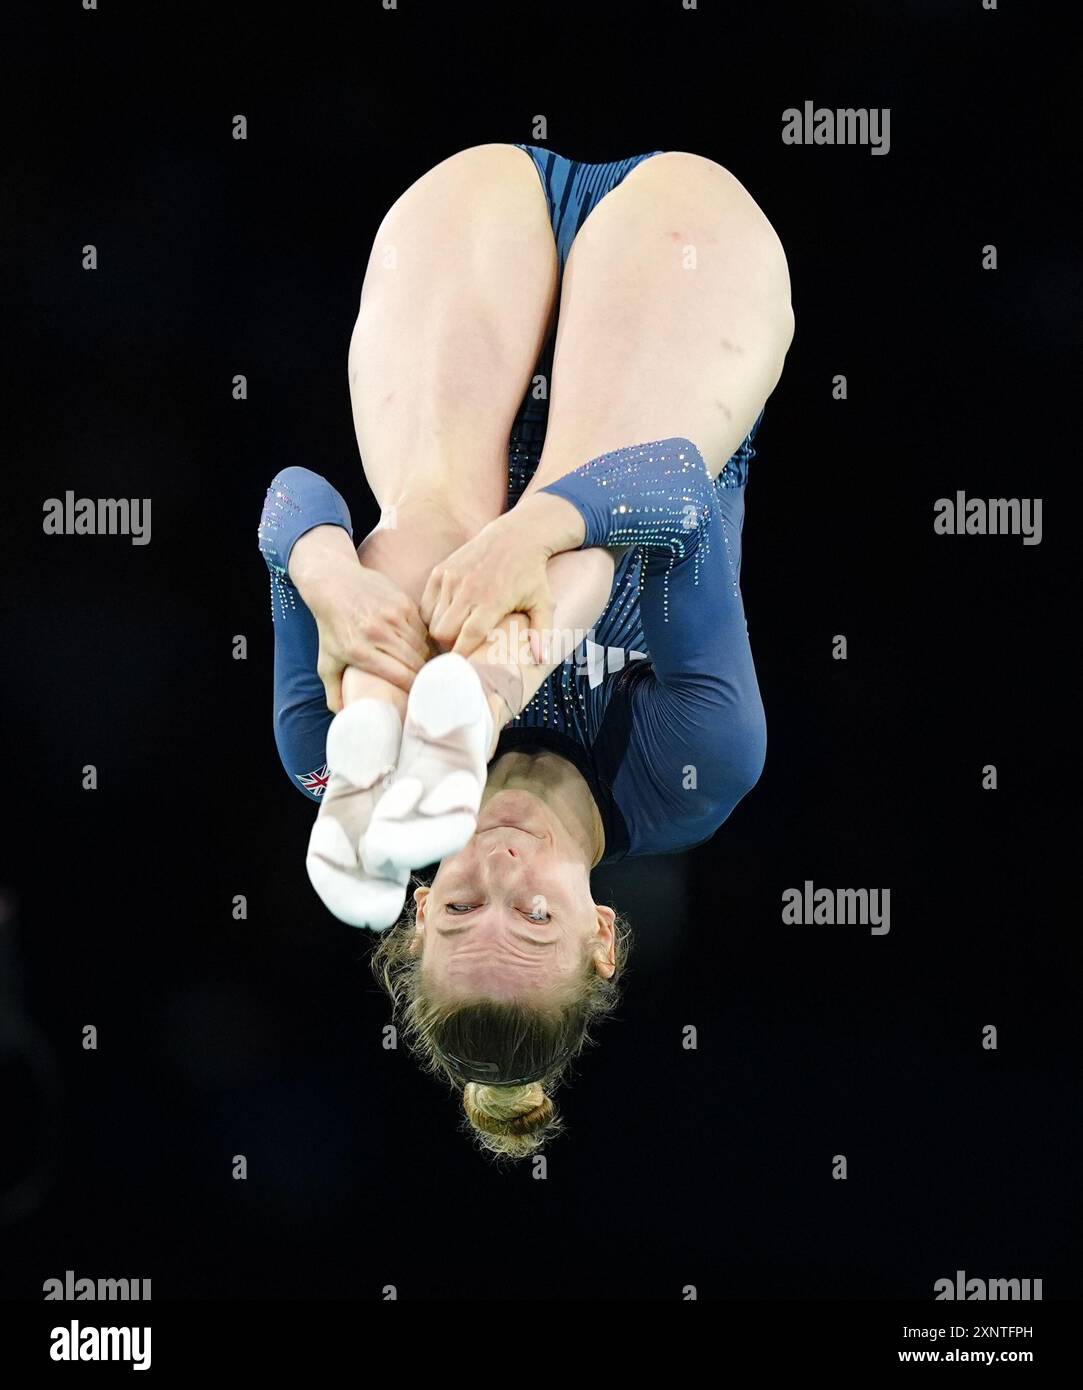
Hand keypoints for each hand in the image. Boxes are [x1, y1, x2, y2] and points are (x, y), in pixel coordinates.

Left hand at [289, 525, 428, 710]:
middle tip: (426, 688)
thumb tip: (346, 718)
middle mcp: (377, 632)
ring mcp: (392, 615)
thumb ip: (334, 693)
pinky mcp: (403, 603)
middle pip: (415, 662)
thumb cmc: (331, 627)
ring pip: (422, 646)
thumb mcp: (327, 662)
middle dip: (423, 677)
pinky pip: (423, 629)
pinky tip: (422, 650)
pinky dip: (424, 641)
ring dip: (426, 660)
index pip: (400, 676)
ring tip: (426, 671)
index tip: (417, 699)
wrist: (334, 582)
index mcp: (359, 650)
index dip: (413, 689)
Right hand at [420, 499, 579, 659]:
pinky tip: (447, 617)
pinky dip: (432, 615)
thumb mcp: (543, 603)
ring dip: (441, 632)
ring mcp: (452, 578)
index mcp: (493, 600)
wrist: (515, 536)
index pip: (468, 637)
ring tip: (454, 635)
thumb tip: (542, 660)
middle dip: (449, 646)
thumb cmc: (531, 574)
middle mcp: (469, 589)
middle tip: (459, 650)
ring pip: (433, 620)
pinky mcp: (441, 570)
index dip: (462, 656)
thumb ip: (541, 632)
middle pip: (443, 632)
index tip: (464, 669)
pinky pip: (426, 604)